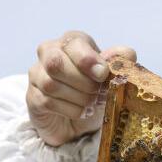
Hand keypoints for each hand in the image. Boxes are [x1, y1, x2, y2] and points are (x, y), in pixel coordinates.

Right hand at [26, 30, 136, 145]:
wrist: (79, 118)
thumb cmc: (95, 90)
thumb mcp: (111, 76)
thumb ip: (120, 62)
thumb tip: (128, 54)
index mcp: (71, 42)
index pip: (73, 42)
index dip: (87, 59)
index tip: (102, 74)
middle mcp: (49, 53)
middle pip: (56, 63)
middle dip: (83, 82)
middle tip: (98, 93)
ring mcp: (37, 74)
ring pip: (51, 84)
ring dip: (78, 98)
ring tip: (91, 103)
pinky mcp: (33, 96)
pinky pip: (48, 102)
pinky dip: (71, 110)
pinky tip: (82, 111)